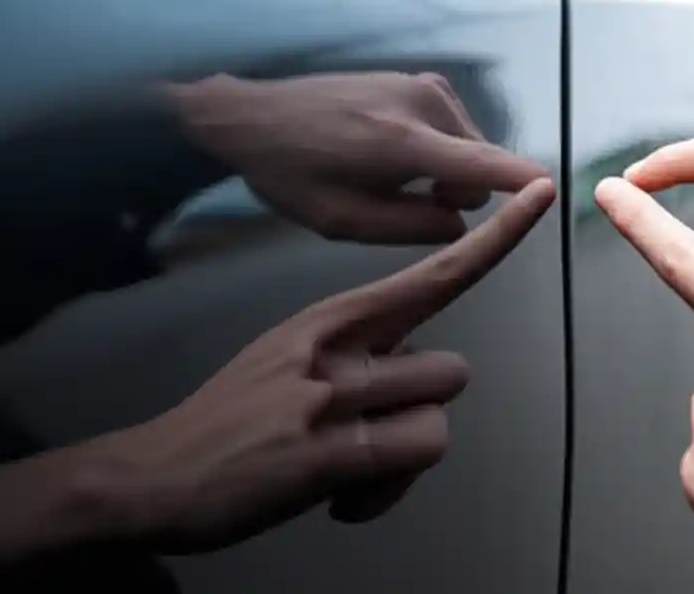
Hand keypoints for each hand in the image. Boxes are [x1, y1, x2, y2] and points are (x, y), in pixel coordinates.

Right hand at [101, 178, 553, 553]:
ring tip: (351, 468)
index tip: (539, 194)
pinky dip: (386, 494)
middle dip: (421, 411)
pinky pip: (412, 459)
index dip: (495, 239)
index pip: (432, 273)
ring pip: (439, 418)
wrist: (154, 473)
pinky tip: (340, 499)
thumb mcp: (291, 359)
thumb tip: (418, 369)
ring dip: (405, 455)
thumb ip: (359, 353)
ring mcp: (329, 398)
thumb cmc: (235, 419)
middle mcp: (335, 347)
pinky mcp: (326, 453)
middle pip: (451, 369)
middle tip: (366, 435)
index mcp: (331, 319)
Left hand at [168, 71, 547, 242]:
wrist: (251, 116)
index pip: (484, 165)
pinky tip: (388, 154)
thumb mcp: (344, 221)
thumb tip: (460, 223)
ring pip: (468, 148)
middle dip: (454, 192)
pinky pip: (451, 129)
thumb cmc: (292, 174)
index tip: (553, 192)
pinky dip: (434, 149)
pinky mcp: (417, 79)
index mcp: (404, 142)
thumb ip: (413, 229)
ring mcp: (421, 85)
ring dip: (444, 172)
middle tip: (395, 201)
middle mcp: (423, 103)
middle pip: (478, 165)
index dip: (523, 184)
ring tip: (385, 177)